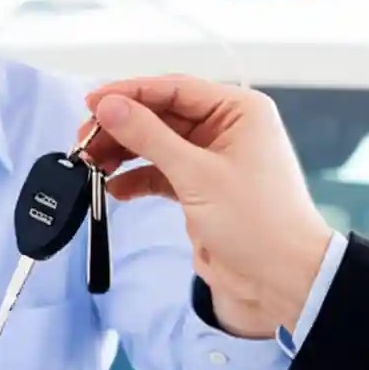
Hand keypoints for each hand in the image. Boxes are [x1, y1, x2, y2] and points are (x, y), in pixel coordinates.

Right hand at [78, 75, 332, 336]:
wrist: (282, 280)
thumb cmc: (260, 224)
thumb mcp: (197, 175)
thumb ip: (149, 137)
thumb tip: (110, 107)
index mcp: (238, 111)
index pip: (174, 88)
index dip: (130, 93)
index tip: (93, 102)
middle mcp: (226, 128)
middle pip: (160, 115)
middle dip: (122, 127)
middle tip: (85, 139)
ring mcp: (212, 159)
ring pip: (156, 143)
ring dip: (123, 153)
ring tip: (92, 164)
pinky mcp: (201, 188)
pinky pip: (160, 172)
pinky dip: (136, 179)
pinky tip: (114, 189)